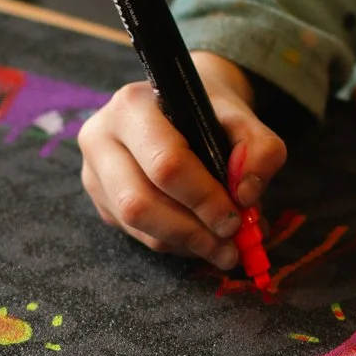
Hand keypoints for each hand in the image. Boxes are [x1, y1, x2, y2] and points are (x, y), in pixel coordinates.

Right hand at [79, 51, 287, 270]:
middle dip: (191, 231)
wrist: (180, 107)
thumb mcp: (244, 118)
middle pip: (139, 203)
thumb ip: (260, 150)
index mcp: (132, 107)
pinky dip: (174, 244)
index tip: (236, 220)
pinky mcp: (100, 200)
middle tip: (230, 247)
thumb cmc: (209, 113)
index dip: (204, 199)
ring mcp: (94, 172)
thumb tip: (245, 195)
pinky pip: (135, 234)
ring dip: (185, 244)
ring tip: (223, 249)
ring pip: (136, 225)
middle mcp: (101, 138)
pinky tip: (200, 238)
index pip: (165, 164)